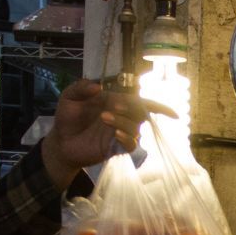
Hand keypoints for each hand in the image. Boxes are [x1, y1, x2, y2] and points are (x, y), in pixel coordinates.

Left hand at [42, 80, 171, 186]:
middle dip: (131, 108)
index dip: (160, 108)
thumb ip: (81, 87)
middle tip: (112, 107)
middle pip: (141, 113)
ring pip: (136, 127)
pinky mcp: (115, 148)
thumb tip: (99, 86)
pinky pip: (131, 144)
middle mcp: (122, 117)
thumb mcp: (69, 97)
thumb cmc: (67, 118)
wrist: (61, 142)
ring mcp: (120, 133)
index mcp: (116, 102)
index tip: (174, 114)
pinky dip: (127, 138)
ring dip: (124, 121)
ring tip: (104, 118)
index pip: (142, 103)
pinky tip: (115, 133)